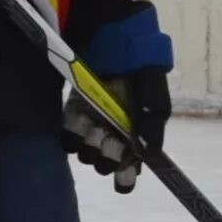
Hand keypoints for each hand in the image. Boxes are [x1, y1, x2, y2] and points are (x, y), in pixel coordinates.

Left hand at [64, 66, 169, 193]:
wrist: (116, 45)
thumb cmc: (141, 73)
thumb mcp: (154, 102)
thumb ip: (152, 129)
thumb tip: (150, 156)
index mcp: (136, 137)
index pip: (129, 169)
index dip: (125, 176)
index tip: (123, 172)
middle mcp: (113, 135)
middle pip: (105, 164)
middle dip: (108, 157)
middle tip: (111, 140)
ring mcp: (92, 126)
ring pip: (85, 154)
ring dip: (90, 146)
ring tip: (96, 126)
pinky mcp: (72, 114)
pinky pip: (68, 138)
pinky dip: (73, 134)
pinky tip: (82, 119)